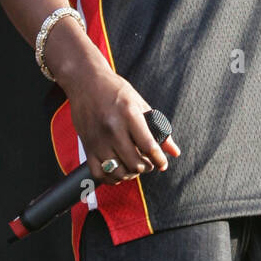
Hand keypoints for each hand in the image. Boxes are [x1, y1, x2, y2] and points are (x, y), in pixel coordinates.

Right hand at [63, 62, 180, 185]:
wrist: (86, 82)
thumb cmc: (115, 90)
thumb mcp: (140, 103)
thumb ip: (158, 128)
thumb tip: (174, 152)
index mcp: (129, 114)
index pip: (148, 146)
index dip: (159, 159)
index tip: (163, 163)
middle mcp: (113, 128)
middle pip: (134, 162)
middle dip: (146, 167)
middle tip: (149, 164)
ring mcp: (98, 139)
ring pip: (117, 171)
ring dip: (130, 174)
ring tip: (135, 168)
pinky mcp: (87, 146)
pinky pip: (99, 173)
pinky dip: (111, 178)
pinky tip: (118, 171)